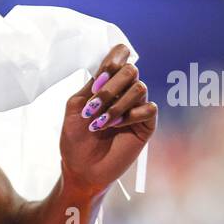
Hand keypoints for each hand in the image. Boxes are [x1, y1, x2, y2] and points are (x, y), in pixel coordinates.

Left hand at [59, 45, 156, 194]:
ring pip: (139, 88)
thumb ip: (90, 86)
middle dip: (110, 87)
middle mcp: (123, 92)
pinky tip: (116, 127)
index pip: (120, 55)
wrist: (82, 168)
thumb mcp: (75, 108)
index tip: (103, 72)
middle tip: (93, 107)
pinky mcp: (146, 125)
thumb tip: (107, 70)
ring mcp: (136, 107)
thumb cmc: (76, 140)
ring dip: (116, 105)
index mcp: (106, 83)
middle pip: (131, 70)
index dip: (116, 57)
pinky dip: (130, 116)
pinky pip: (149, 109)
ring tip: (100, 124)